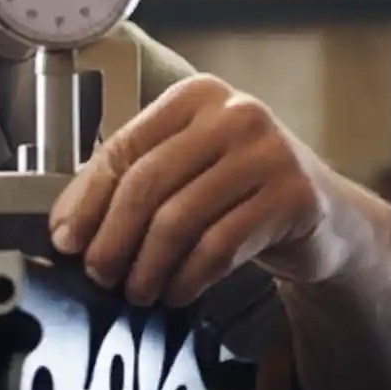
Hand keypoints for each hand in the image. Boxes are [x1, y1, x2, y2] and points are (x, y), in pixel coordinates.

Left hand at [48, 74, 340, 306]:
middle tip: (98, 274)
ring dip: (148, 266)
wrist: (324, 215)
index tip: (66, 239)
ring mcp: (269, 152)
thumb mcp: (186, 171)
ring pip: (179, 219)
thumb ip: (131, 182)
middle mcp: (234, 114)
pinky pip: (220, 246)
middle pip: (147, 184)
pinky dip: (188, 277)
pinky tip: (176, 292)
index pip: (123, 148)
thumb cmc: (239, 192)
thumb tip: (68, 225)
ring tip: (137, 291)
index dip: (87, 200)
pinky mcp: (293, 196)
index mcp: (195, 97)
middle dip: (112, 238)